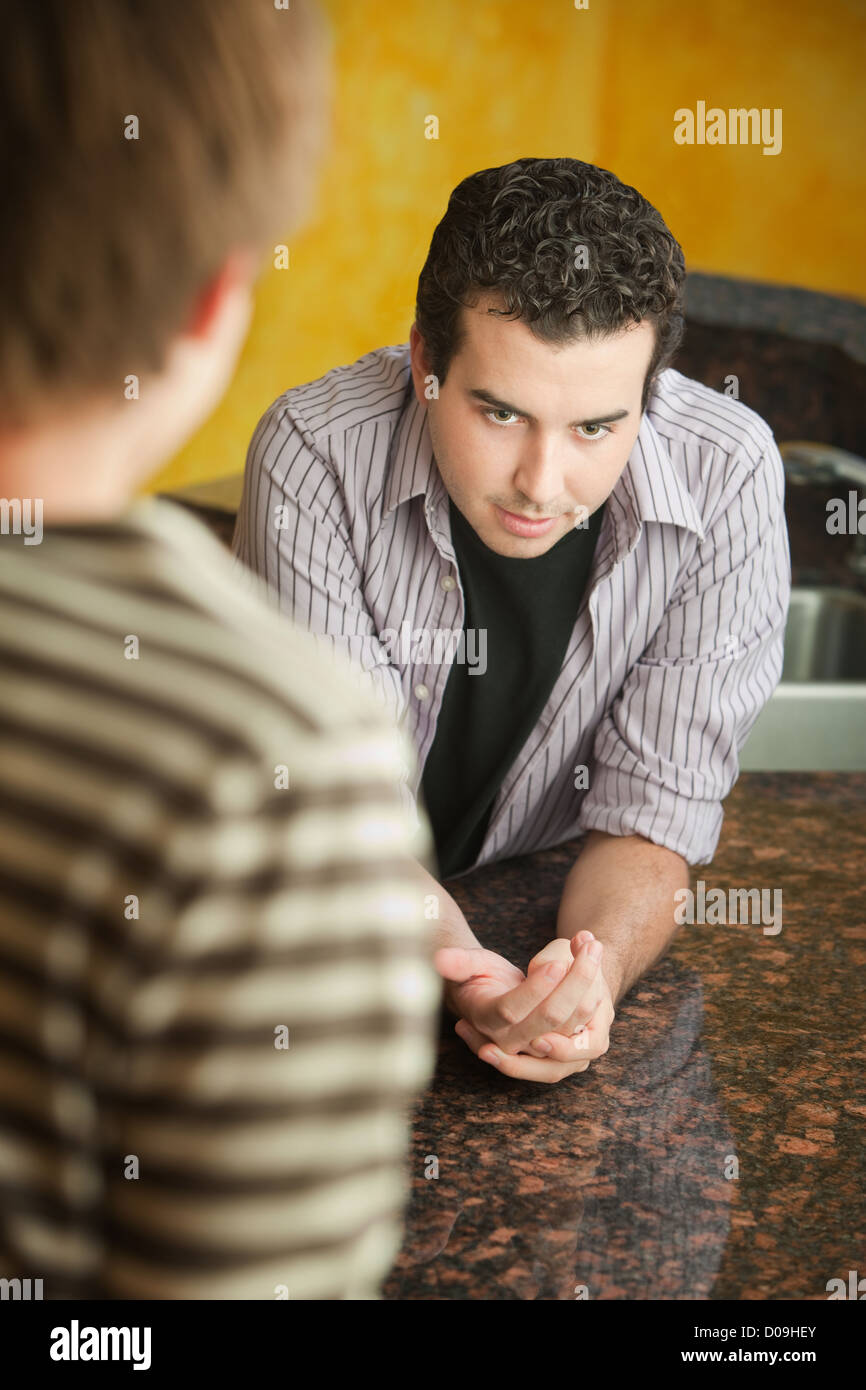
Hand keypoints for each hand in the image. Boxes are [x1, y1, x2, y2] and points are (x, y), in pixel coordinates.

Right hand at [435, 932, 615, 1082]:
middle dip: (575, 979)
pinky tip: (595, 966)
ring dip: (589, 983)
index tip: (556, 961)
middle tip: (590, 945)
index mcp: (486, 1019)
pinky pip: (583, 1032)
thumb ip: (458, 963)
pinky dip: (594, 998)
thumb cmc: (482, 978)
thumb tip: (439, 958)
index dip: (535, 988)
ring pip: (572, 1024)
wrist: (499, 1002)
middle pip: (549, 1017)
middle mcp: (511, 1040)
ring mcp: (536, 1049)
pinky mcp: (558, 1050)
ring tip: (593, 946)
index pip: (512, 1009)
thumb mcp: (470, 966)